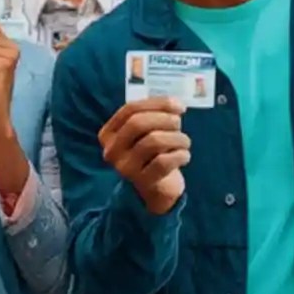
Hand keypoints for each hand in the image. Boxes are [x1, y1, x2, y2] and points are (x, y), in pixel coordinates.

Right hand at [98, 97, 190, 214]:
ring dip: (177, 137)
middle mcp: (112, 150)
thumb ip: (154, 115)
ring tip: (184, 142)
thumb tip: (175, 104)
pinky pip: (164, 162)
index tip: (179, 107)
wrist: (155, 189)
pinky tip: (184, 155)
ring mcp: (125, 167)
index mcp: (108, 134)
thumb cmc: (152, 154)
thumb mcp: (146, 133)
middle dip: (165, 119)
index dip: (157, 104)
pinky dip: (180, 155)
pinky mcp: (143, 182)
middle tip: (179, 124)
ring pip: (153, 141)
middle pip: (137, 123)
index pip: (130, 110)